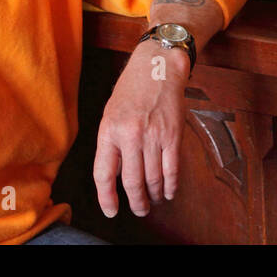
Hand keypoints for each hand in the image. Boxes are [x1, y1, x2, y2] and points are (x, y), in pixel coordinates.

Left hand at [93, 43, 189, 217]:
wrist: (156, 66)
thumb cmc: (131, 89)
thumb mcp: (110, 114)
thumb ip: (112, 143)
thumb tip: (116, 175)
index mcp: (109, 130)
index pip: (104, 174)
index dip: (107, 197)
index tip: (111, 210)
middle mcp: (130, 135)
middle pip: (132, 182)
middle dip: (136, 202)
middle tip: (139, 210)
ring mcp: (153, 136)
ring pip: (153, 179)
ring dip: (154, 195)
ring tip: (154, 200)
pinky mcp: (173, 135)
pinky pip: (172, 169)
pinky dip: (171, 185)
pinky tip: (169, 192)